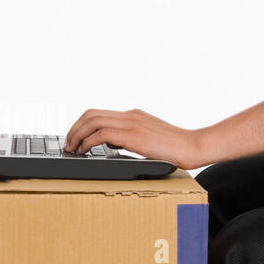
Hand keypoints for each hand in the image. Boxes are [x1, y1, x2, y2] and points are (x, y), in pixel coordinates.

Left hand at [63, 108, 207, 170]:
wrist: (194, 146)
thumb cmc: (176, 147)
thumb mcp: (149, 138)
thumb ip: (130, 137)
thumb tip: (112, 143)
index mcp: (133, 116)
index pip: (99, 113)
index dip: (81, 124)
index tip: (75, 138)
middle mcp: (130, 116)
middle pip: (91, 114)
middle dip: (74, 128)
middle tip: (68, 144)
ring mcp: (132, 124)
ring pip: (93, 121)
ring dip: (77, 135)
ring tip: (73, 149)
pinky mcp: (134, 136)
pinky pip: (102, 134)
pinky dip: (88, 142)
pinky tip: (85, 151)